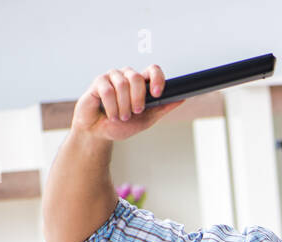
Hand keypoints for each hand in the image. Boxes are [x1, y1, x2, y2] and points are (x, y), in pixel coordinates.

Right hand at [70, 65, 185, 140]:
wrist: (100, 132)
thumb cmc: (122, 124)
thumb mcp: (147, 119)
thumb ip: (163, 108)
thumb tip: (182, 98)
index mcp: (141, 84)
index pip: (153, 70)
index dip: (157, 78)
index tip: (157, 93)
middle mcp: (127, 77)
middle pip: (136, 77)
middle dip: (138, 99)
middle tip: (136, 112)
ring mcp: (112, 77)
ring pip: (122, 84)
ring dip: (123, 106)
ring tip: (122, 117)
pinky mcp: (98, 82)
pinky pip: (107, 90)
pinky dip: (111, 107)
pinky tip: (112, 115)